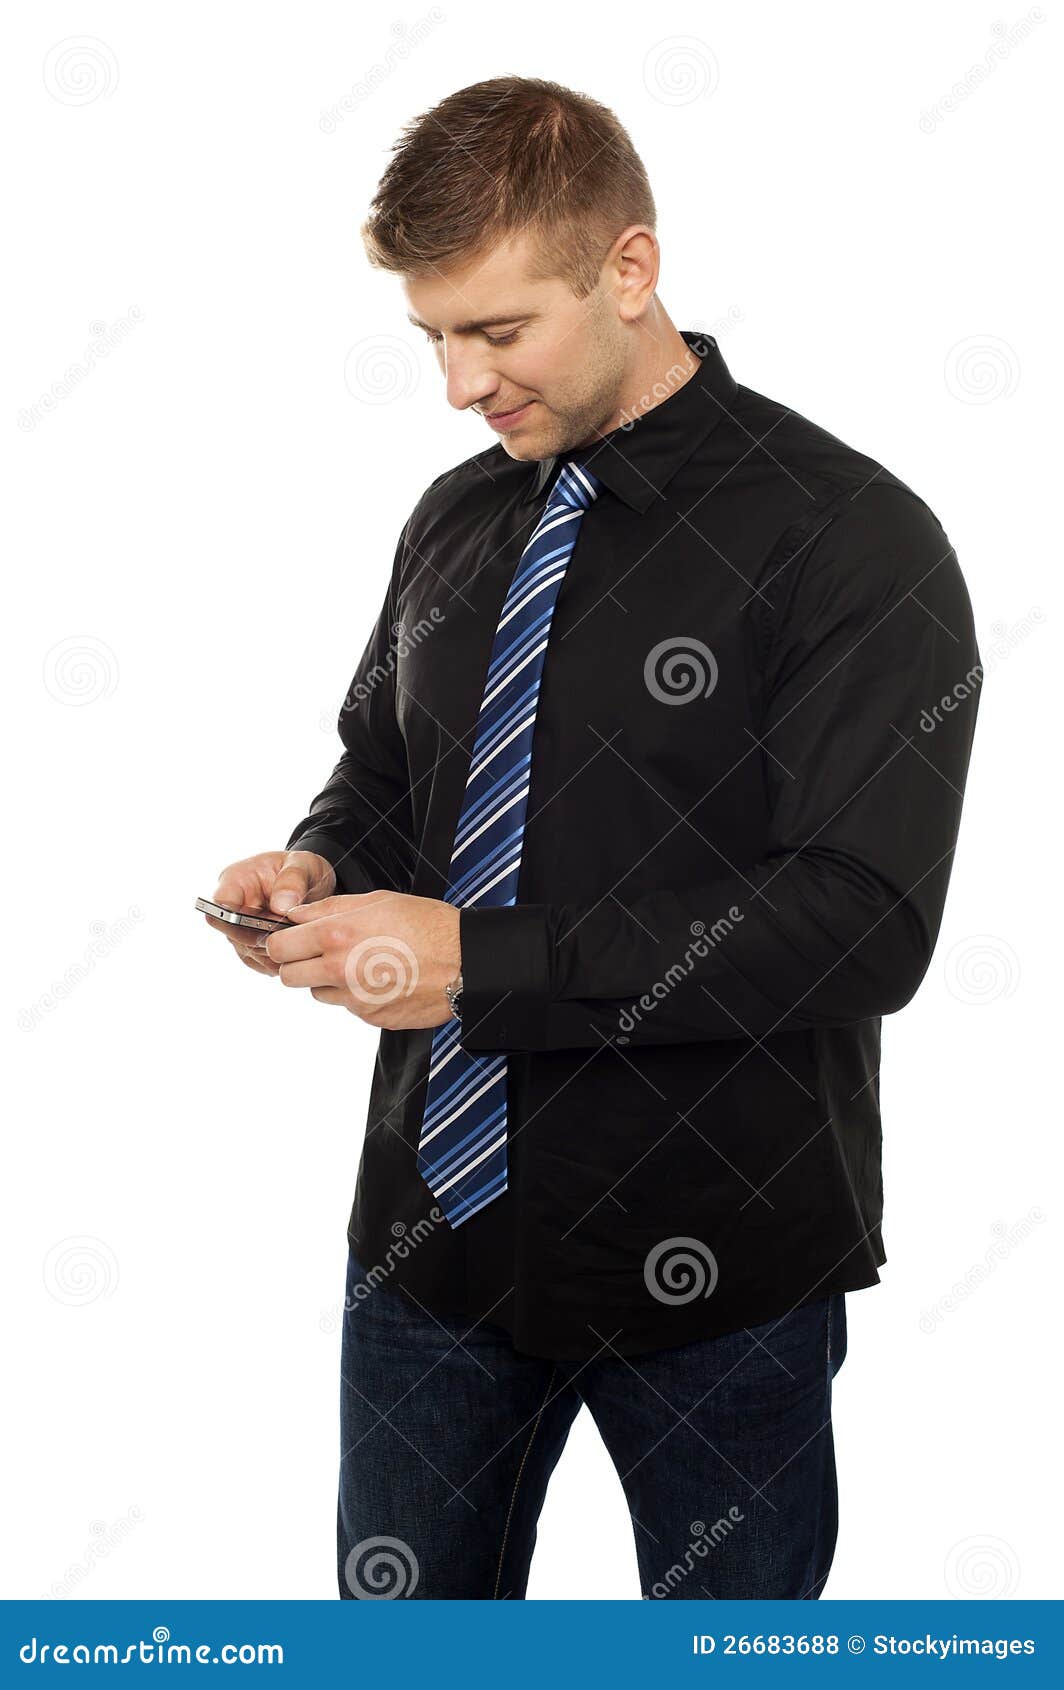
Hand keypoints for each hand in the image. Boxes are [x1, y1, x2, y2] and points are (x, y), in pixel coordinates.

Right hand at [205, 850, 336, 977]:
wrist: (311, 884)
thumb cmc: (301, 870)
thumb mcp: (303, 865)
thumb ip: (292, 880)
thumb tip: (281, 907)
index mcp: (235, 881)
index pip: (221, 906)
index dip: (239, 919)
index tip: (269, 922)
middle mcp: (232, 910)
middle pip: (236, 935)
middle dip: (268, 935)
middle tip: (295, 928)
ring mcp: (239, 933)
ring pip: (251, 952)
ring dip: (277, 949)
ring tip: (301, 934)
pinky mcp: (252, 950)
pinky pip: (263, 963)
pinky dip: (282, 959)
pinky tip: (299, 948)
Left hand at [265, 891, 461, 1028]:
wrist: (465, 961)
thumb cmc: (426, 924)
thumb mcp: (377, 901)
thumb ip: (329, 908)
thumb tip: (296, 915)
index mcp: (336, 935)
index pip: (278, 947)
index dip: (281, 942)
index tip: (290, 939)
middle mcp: (339, 970)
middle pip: (288, 976)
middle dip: (298, 963)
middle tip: (319, 952)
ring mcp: (354, 999)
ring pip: (318, 992)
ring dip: (328, 980)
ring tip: (360, 962)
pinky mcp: (371, 1017)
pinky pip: (348, 1006)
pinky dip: (356, 994)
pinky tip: (381, 978)